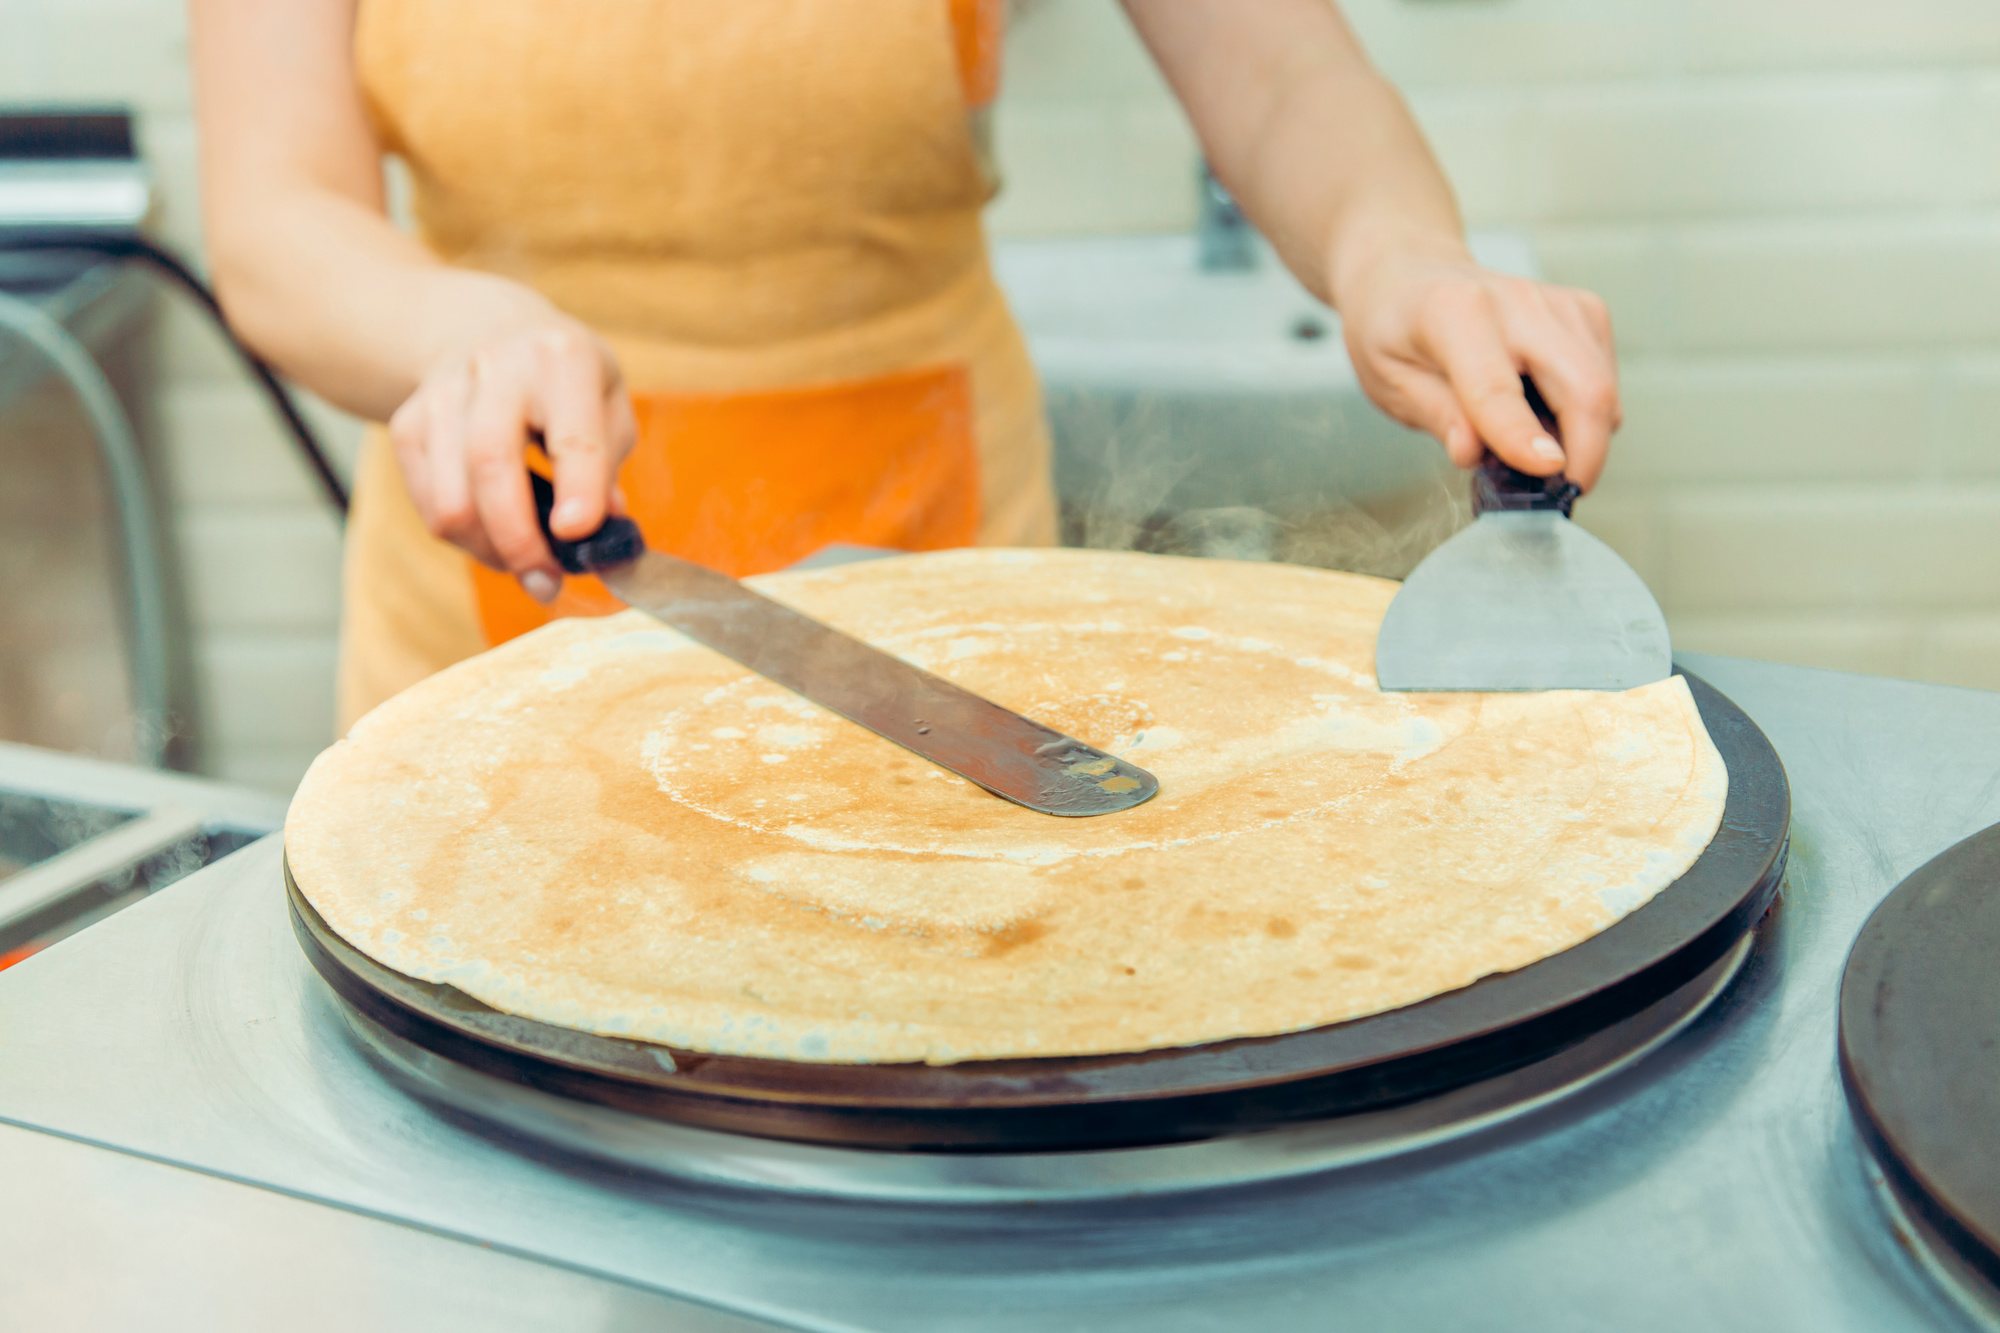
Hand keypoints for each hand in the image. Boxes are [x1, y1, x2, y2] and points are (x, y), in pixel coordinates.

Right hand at [388, 323, 637, 602]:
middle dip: (519, 539)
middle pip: (491, 465)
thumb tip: (603, 532)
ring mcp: (444, 393)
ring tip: (524, 562)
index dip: (577, 489)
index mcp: (563, 360)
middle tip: (546, 581)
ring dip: (489, 550)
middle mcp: (499, 367)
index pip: (572, 434)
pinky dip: (462, 537)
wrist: (486, 328)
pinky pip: (428, 504)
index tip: (577, 533)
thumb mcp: (607, 402)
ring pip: (452, 498)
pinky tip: (492, 535)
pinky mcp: (408, 423)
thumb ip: (608, 464)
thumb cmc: (562, 381)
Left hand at [1336, 240, 1620, 490]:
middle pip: (1582, 386)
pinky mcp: (1584, 310)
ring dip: (1583, 435)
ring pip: (1602, 387)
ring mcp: (1558, 302)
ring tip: (1532, 446)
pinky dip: (1584, 410)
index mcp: (1454, 314)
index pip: (1497, 388)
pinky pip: (1604, 376)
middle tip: (1561, 494)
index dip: (1524, 438)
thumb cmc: (1394, 327)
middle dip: (1585, 453)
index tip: (1549, 473)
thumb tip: (1473, 451)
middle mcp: (1516, 301)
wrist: (1411, 272)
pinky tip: (1543, 412)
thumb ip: (1435, 414)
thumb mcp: (1389, 380)